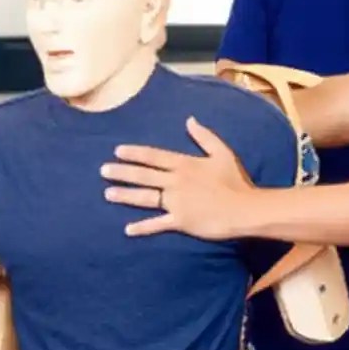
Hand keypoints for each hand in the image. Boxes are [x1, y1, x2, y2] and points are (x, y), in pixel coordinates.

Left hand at [100, 116, 256, 239]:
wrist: (245, 209)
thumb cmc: (236, 181)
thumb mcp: (222, 153)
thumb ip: (205, 136)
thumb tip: (190, 119)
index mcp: (184, 164)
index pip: (154, 156)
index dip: (135, 153)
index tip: (117, 151)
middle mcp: (175, 182)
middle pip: (143, 175)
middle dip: (122, 172)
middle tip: (103, 170)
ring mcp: (176, 202)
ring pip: (145, 198)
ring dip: (125, 195)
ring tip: (108, 193)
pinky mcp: (180, 221)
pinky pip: (157, 224)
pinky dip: (142, 227)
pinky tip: (128, 229)